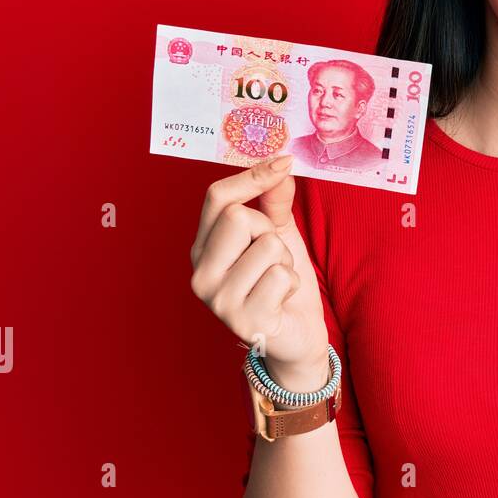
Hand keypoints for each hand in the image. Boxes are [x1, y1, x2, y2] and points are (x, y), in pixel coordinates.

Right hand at [189, 155, 329, 387]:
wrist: (296, 335)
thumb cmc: (282, 282)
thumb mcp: (279, 234)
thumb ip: (275, 201)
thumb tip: (281, 166)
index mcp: (203, 247)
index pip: (217, 197)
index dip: (252, 176)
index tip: (283, 162)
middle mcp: (200, 272)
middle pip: (240, 217)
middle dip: (269, 231)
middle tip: (273, 257)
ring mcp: (217, 299)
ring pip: (266, 245)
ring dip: (285, 261)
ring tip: (278, 282)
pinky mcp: (241, 320)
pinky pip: (280, 276)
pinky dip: (291, 284)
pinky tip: (281, 301)